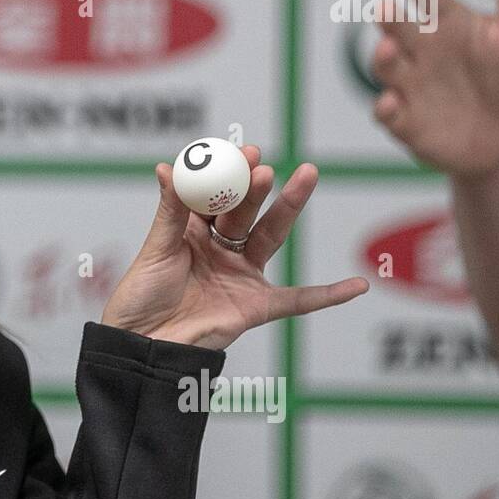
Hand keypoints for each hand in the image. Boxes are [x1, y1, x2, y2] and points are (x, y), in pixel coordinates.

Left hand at [100, 147, 368, 350]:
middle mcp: (221, 249)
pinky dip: (328, 296)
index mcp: (193, 231)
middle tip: (265, 166)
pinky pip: (297, 301)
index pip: (218, 195)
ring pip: (270, 236)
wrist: (143, 345)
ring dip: (289, 208)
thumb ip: (169, 211)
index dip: (231, 174)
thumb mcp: (156, 248)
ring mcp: (241, 276)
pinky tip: (357, 285)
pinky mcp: (256, 307)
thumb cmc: (141, 296)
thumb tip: (165, 167)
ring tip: (306, 176)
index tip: (246, 152)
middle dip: (258, 186)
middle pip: (246, 211)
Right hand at [372, 0, 498, 178]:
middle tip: (388, 7)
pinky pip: (387, 113)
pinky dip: (385, 107)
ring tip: (389, 48)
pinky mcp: (404, 121)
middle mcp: (422, 51)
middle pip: (399, 28)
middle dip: (391, 19)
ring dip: (382, 58)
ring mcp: (410, 85)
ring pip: (386, 67)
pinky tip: (392, 102)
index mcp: (449, 24)